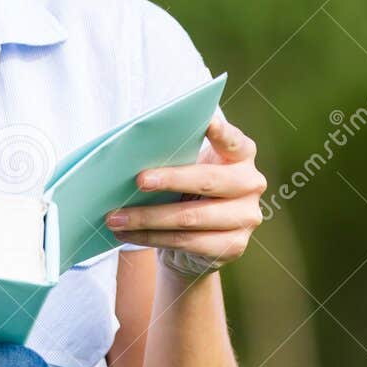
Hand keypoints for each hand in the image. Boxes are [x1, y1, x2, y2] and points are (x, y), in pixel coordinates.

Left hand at [104, 113, 265, 274]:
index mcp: (241, 155)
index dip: (221, 133)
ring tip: (115, 217)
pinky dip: (151, 238)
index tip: (206, 120)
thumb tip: (131, 156)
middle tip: (138, 181)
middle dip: (170, 180)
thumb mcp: (186, 169)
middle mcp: (251, 184)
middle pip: (209, 181)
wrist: (194, 241)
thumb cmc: (186, 193)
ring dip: (147, 218)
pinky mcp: (234, 246)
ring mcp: (246, 216)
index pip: (234, 140)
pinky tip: (128, 234)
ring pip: (191, 218)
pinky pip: (186, 242)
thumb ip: (175, 158)